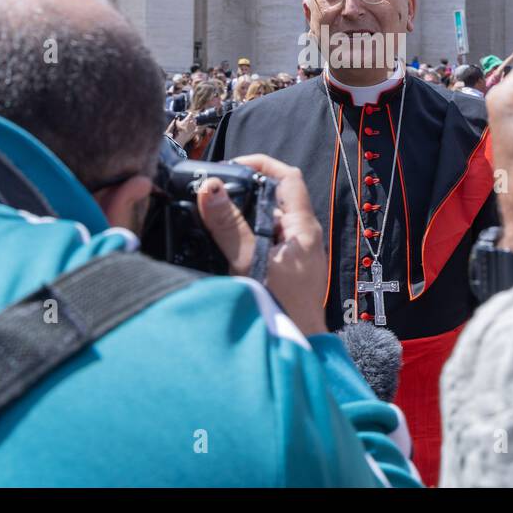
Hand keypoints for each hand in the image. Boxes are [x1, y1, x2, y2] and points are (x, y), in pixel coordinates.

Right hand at [166, 115, 197, 146]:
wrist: (180, 138)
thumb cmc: (177, 130)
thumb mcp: (176, 123)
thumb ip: (177, 119)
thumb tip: (178, 117)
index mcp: (187, 120)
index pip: (190, 115)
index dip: (190, 114)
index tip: (190, 113)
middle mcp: (191, 123)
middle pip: (194, 119)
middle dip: (193, 118)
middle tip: (191, 118)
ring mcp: (193, 128)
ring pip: (195, 124)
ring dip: (194, 123)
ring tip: (193, 123)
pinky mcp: (194, 133)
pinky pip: (197, 129)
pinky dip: (196, 128)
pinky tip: (196, 128)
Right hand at [195, 154, 328, 333]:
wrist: (300, 348)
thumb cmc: (284, 308)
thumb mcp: (250, 261)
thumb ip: (229, 226)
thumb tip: (209, 189)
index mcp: (303, 226)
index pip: (288, 177)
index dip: (261, 164)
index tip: (231, 166)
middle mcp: (302, 236)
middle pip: (273, 199)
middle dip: (243, 193)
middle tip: (213, 194)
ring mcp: (295, 254)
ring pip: (266, 222)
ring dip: (241, 218)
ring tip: (213, 218)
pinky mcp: (285, 271)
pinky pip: (264, 243)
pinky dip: (244, 238)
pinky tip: (224, 247)